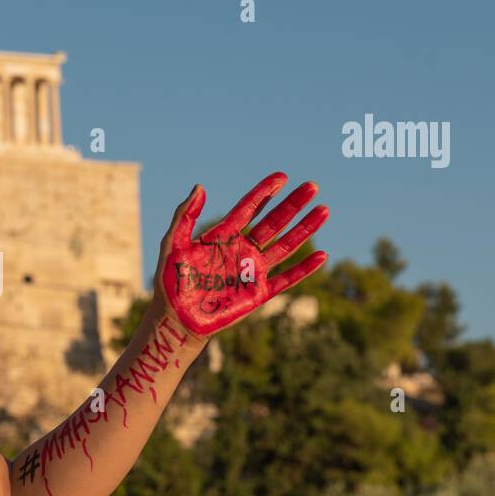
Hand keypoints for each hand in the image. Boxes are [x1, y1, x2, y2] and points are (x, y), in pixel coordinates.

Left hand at [155, 171, 328, 336]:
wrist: (175, 318)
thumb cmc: (171, 282)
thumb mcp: (173, 244)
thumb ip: (185, 216)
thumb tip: (200, 187)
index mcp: (223, 236)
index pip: (249, 208)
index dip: (264, 192)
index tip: (282, 177)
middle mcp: (242, 250)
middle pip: (273, 222)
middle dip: (292, 205)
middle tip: (311, 186)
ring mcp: (252, 271)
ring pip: (285, 245)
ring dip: (304, 228)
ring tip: (323, 209)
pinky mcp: (258, 293)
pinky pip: (286, 279)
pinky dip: (304, 269)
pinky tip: (322, 256)